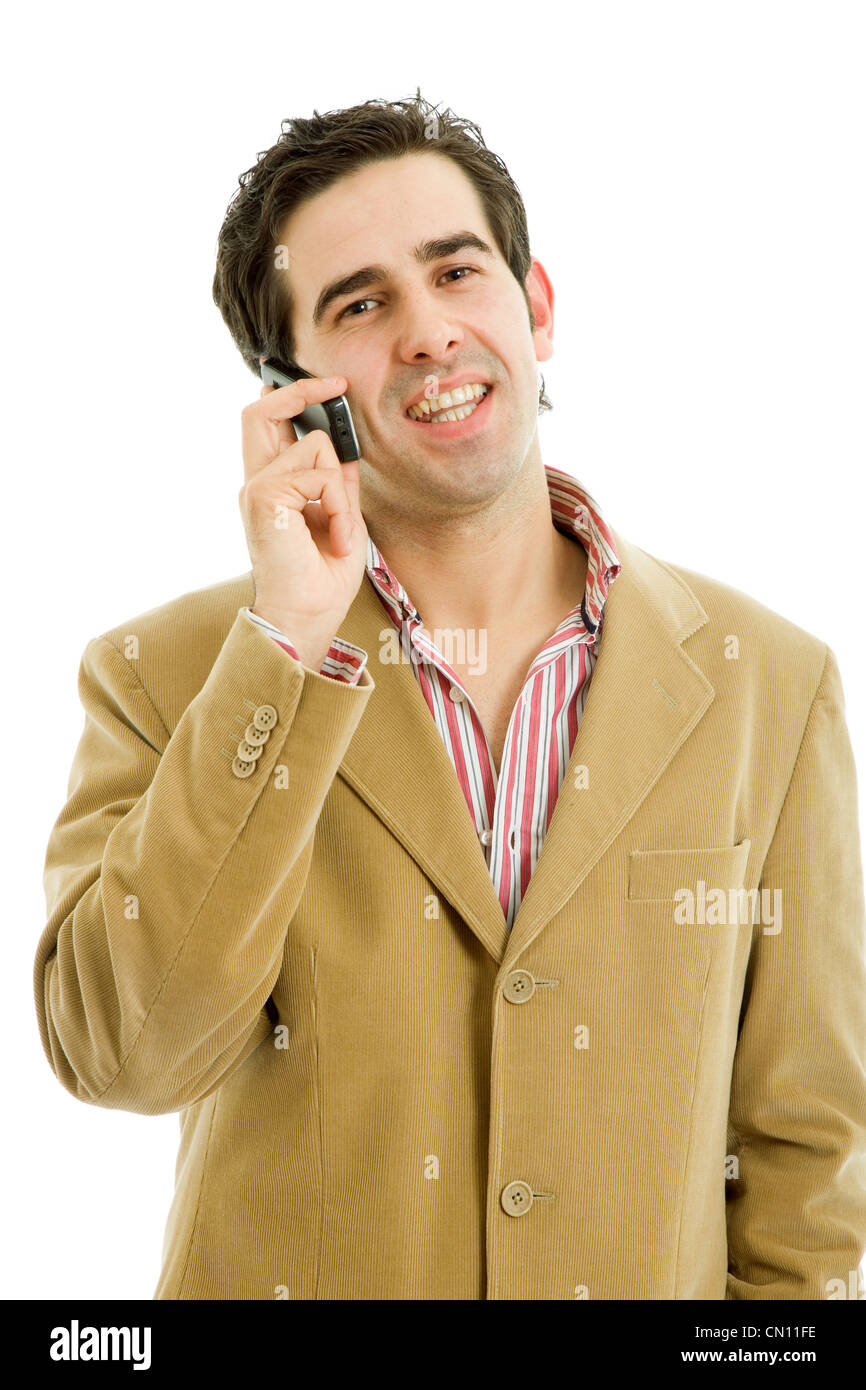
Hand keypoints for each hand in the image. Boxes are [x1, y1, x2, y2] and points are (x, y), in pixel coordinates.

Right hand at [239, 367, 367, 667]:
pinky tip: (337, 539)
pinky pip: (321, 475)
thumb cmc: (322, 578)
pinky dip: (339, 506)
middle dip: (300, 390)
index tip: (330, 386)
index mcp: (271, 488)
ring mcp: (256, 488)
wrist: (307, 615)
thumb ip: (340, 483)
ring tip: (341, 530)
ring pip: (313, 445)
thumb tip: (349, 448)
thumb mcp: (341, 518)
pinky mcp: (264, 497)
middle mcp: (256, 483)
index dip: (292, 396)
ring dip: (341, 487)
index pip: (266, 424)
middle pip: (259, 410)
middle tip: (336, 386)